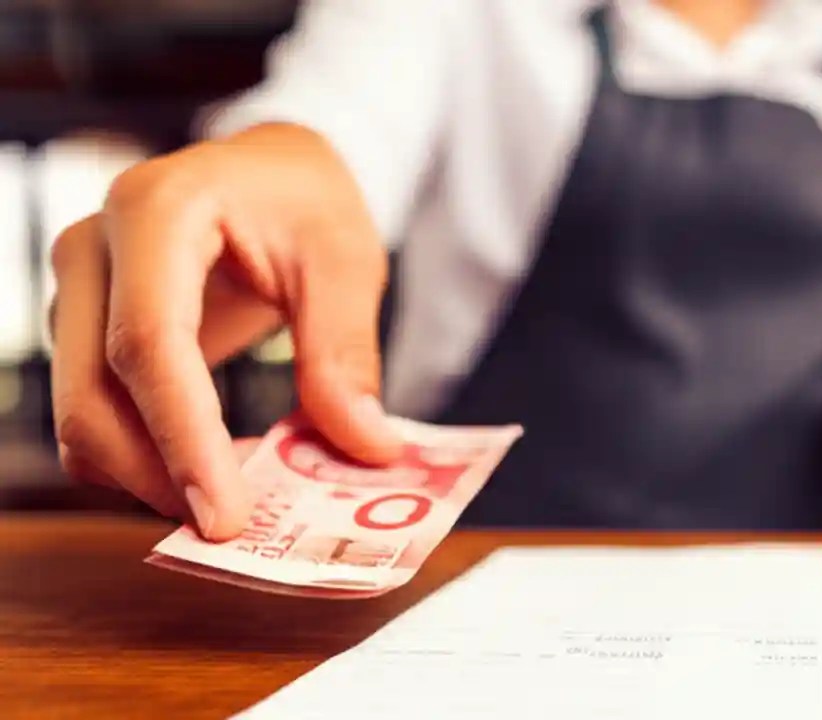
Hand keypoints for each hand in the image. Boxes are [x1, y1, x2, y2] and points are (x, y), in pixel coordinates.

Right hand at [50, 124, 401, 539]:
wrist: (269, 170)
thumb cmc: (307, 200)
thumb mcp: (345, 259)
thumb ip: (346, 352)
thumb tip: (364, 450)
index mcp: (157, 212)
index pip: (148, 343)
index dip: (182, 438)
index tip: (225, 515)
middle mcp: (93, 247)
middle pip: (91, 391)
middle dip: (156, 475)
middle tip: (234, 531)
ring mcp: (77, 288)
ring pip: (81, 413)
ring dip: (149, 473)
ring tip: (239, 496)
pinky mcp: (83, 325)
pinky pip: (94, 411)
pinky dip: (142, 456)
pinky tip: (211, 468)